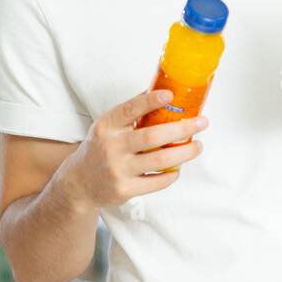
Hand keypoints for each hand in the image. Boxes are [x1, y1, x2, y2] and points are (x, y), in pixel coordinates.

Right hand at [57, 89, 206, 210]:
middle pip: (152, 136)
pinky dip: (172, 174)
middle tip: (202, 122)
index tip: (171, 95)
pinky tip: (179, 167)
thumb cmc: (101, 148)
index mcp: (107, 126)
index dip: (150, 101)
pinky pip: (157, 182)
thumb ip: (131, 113)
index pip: (129, 109)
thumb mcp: (108, 127)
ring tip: (198, 146)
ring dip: (185, 152)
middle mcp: (111, 147)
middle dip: (182, 128)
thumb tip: (164, 91)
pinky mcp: (125, 190)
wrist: (79, 183)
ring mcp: (117, 170)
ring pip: (160, 160)